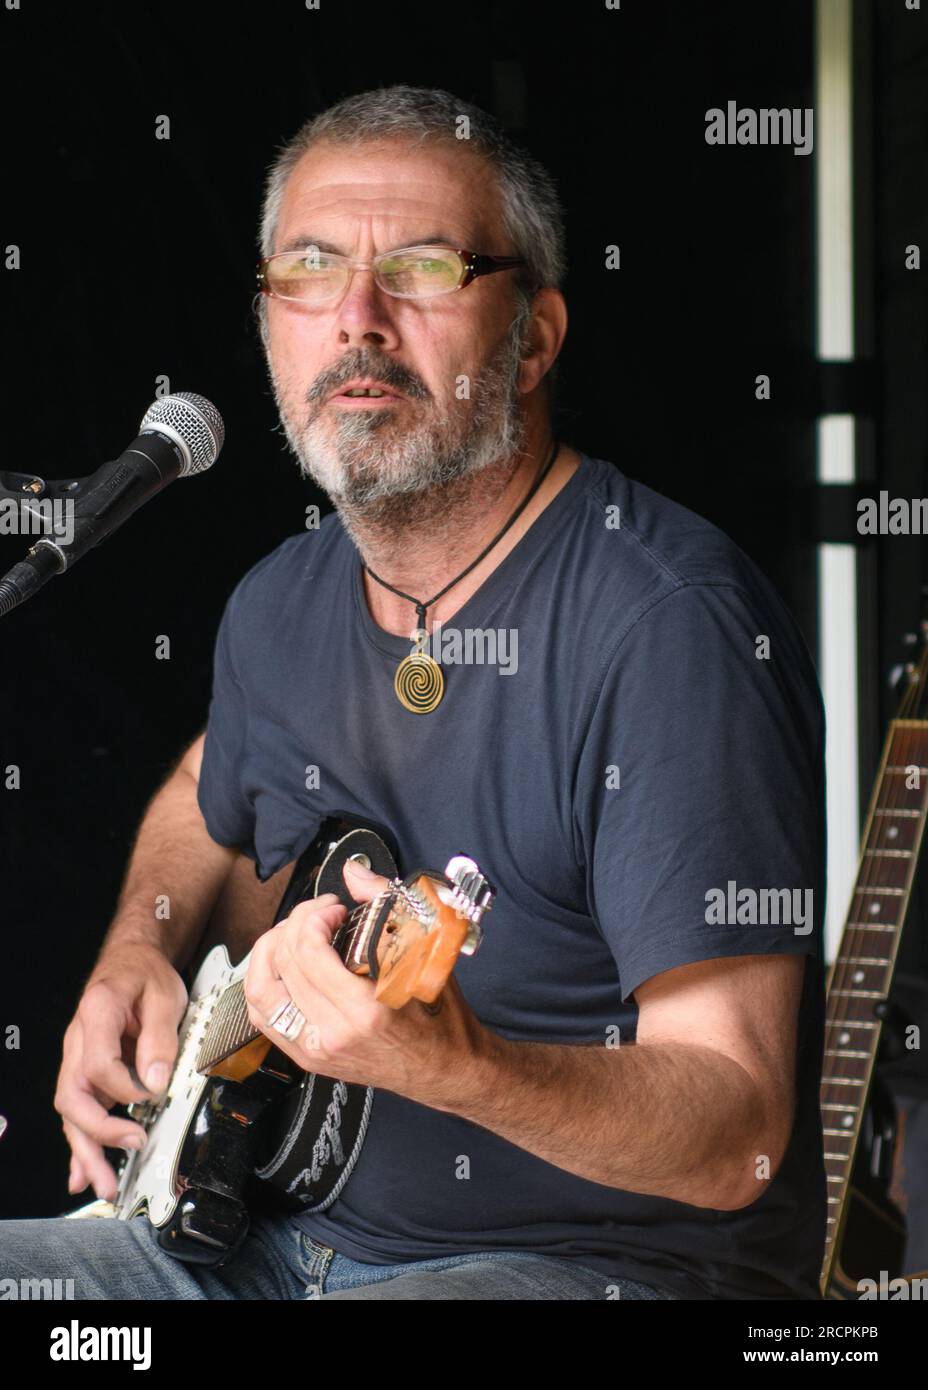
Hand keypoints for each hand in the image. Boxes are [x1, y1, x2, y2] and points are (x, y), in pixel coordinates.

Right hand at [54, 940, 187, 1201]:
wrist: (131, 960)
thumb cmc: (145, 974)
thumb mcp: (165, 995)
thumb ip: (160, 1038)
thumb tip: (156, 1082)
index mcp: (97, 1012)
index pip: (97, 1064)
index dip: (124, 1088)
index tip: (152, 1096)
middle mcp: (78, 1039)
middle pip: (72, 1095)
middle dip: (97, 1132)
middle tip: (132, 1146)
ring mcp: (78, 1057)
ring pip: (71, 1111)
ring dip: (85, 1150)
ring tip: (103, 1183)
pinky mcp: (86, 1071)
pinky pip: (78, 1110)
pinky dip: (80, 1143)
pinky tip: (83, 1172)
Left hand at [243, 859, 489, 1110]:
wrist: (445, 1068)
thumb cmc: (439, 1016)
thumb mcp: (425, 952)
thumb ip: (386, 903)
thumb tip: (355, 873)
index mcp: (364, 1010)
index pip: (309, 952)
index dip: (314, 917)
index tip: (334, 908)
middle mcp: (333, 1033)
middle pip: (284, 964)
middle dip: (296, 924)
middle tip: (318, 914)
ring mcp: (314, 1049)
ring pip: (261, 991)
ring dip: (269, 951)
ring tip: (291, 934)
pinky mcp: (307, 1058)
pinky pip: (263, 1017)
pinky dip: (264, 983)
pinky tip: (280, 966)